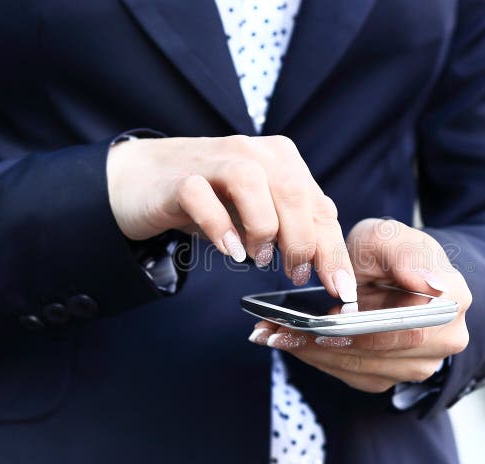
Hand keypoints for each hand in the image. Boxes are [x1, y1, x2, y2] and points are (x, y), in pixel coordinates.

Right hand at [107, 135, 355, 300]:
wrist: (143, 180)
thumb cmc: (211, 198)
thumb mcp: (260, 210)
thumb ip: (294, 223)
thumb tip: (330, 257)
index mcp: (282, 159)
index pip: (318, 206)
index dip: (333, 251)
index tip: (341, 289)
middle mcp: (253, 152)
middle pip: (293, 193)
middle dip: (303, 243)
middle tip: (296, 275)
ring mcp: (215, 161)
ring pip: (253, 185)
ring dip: (263, 229)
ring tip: (258, 259)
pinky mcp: (180, 178)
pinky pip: (202, 197)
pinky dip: (219, 227)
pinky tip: (229, 251)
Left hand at [248, 218, 470, 392]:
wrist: (391, 274)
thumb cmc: (389, 251)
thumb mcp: (389, 236)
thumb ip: (405, 254)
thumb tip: (429, 284)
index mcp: (453, 299)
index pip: (408, 323)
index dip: (364, 326)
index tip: (324, 319)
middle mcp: (445, 339)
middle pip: (379, 349)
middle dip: (324, 340)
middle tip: (276, 329)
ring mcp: (420, 364)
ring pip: (361, 366)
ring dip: (311, 352)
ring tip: (270, 334)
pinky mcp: (391, 376)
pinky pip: (351, 374)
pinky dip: (315, 359)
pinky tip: (286, 341)